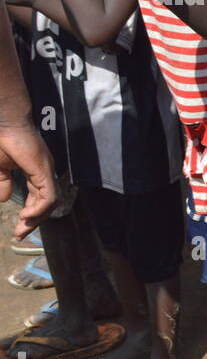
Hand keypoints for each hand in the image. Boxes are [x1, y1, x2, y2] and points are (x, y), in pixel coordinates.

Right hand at [0, 123, 56, 240]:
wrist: (5, 124)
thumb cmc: (2, 141)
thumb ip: (2, 182)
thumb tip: (5, 199)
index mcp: (36, 173)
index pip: (39, 198)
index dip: (30, 214)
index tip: (18, 228)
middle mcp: (45, 173)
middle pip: (47, 203)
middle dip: (34, 221)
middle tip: (19, 234)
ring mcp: (46, 172)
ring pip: (51, 202)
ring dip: (37, 217)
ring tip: (23, 226)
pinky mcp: (44, 171)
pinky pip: (49, 195)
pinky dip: (40, 208)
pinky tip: (27, 215)